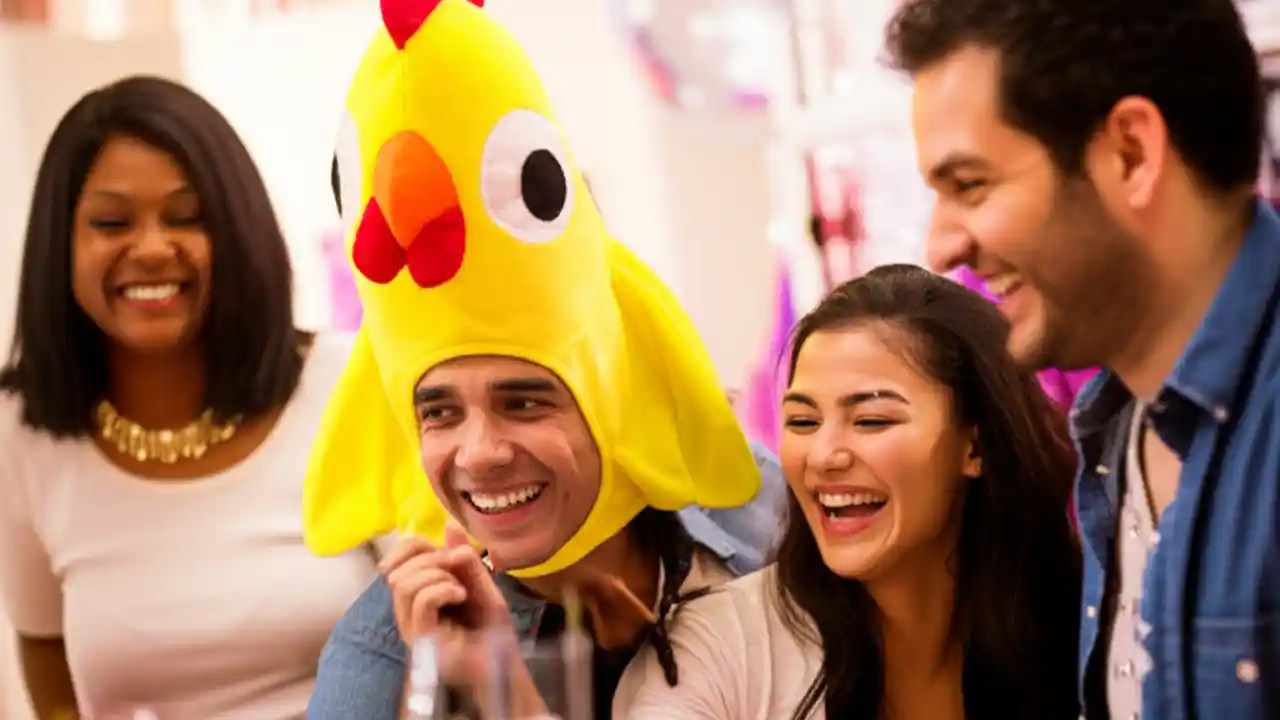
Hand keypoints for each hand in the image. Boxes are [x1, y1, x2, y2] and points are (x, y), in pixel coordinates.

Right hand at [382, 523, 545, 715]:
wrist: (503, 663)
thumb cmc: (490, 628)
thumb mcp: (481, 584)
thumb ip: (465, 558)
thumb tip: (450, 526)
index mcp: (416, 595)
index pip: (396, 559)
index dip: (412, 545)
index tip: (444, 551)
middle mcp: (407, 612)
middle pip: (398, 569)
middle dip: (432, 559)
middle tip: (459, 570)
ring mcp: (412, 628)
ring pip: (404, 583)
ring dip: (437, 574)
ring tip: (460, 588)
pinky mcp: (423, 640)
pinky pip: (421, 601)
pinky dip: (442, 588)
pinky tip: (461, 595)